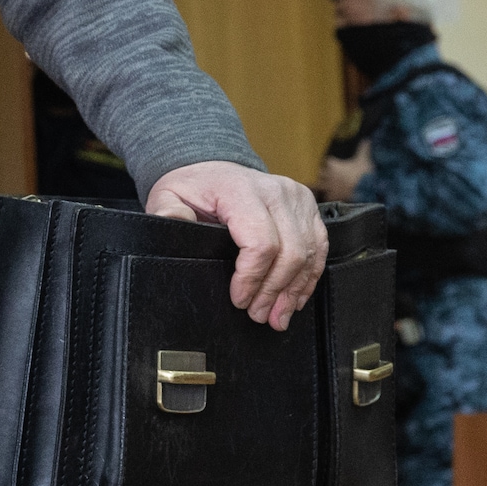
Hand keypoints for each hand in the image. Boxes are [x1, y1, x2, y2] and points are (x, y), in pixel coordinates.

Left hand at [145, 161, 327, 330]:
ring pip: (308, 253)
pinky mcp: (308, 205)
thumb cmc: (193, 188)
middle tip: (259, 315)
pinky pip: (318, 246)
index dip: (252, 278)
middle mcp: (274, 191)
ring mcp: (296, 198)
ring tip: (278, 316)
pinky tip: (295, 297)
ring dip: (293, 290)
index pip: (260, 243)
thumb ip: (168, 211)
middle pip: (289, 252)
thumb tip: (173, 220)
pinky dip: (309, 276)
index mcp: (241, 189)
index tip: (239, 300)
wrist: (214, 169)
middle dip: (273, 291)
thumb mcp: (168, 195)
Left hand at [317, 141, 368, 203]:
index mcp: (333, 164)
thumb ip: (364, 149)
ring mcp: (329, 187)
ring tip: (326, 187)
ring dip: (323, 185)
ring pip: (319, 185)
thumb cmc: (365, 172)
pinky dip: (328, 197)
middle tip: (329, 176)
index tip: (332, 164)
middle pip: (320, 173)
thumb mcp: (364, 159)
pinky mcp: (332, 197)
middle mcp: (328, 175)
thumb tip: (367, 140)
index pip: (326, 162)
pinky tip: (331, 198)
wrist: (367, 189)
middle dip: (324, 174)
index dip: (329, 163)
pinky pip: (326, 197)